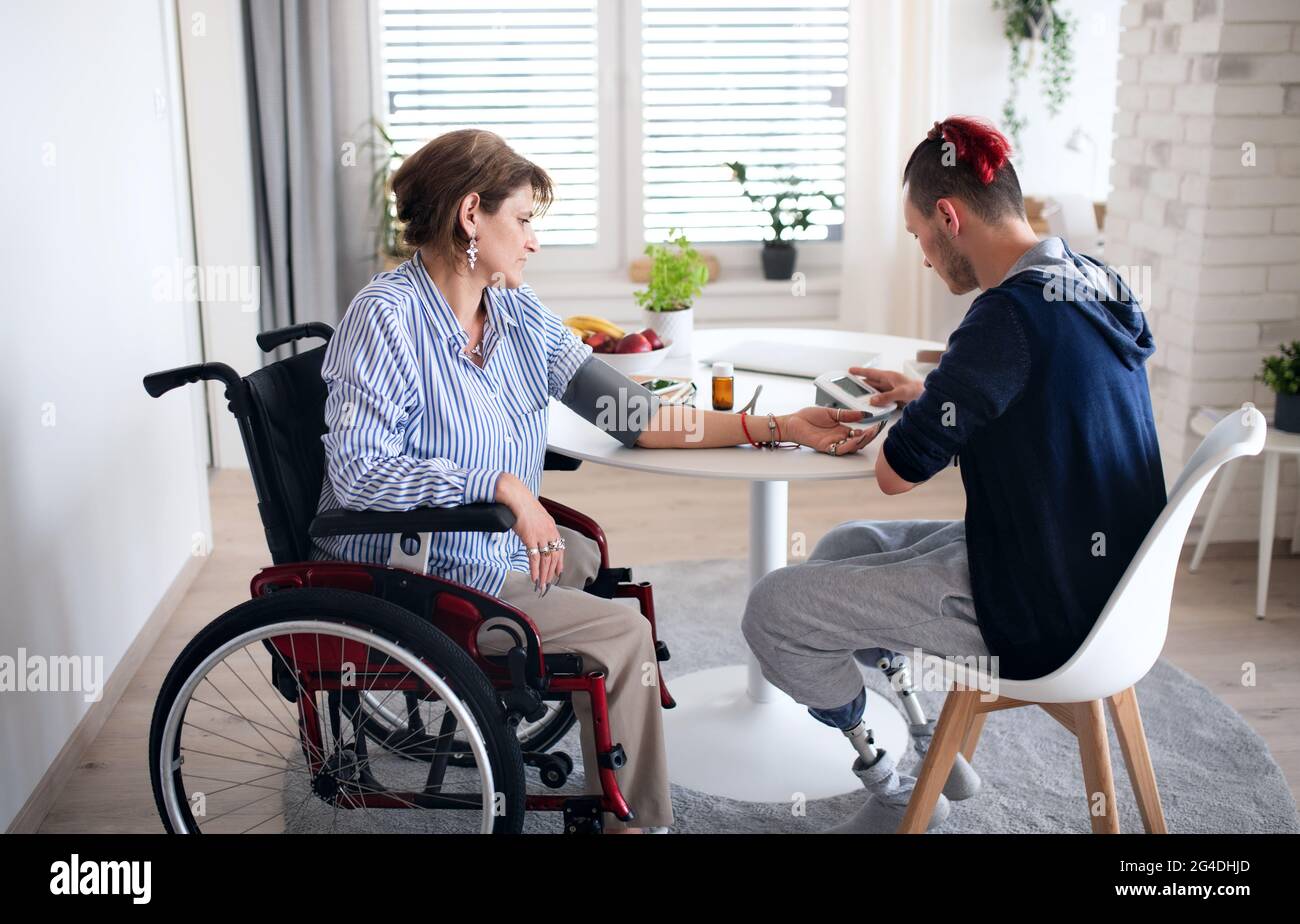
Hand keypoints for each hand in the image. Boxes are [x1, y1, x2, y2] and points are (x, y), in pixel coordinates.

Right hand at [496, 474, 564, 592]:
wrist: (515, 496)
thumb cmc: (521, 504)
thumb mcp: (535, 516)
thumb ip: (538, 526)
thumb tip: (534, 534)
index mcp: (551, 526)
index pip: (560, 548)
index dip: (559, 562)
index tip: (558, 572)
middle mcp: (549, 532)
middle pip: (554, 557)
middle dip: (551, 573)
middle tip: (548, 584)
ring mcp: (540, 535)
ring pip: (546, 560)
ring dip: (543, 574)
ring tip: (541, 585)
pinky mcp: (530, 538)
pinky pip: (534, 558)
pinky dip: (534, 569)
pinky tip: (534, 577)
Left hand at [782, 407, 884, 455]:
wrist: (793, 421)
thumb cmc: (807, 417)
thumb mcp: (832, 412)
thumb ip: (848, 414)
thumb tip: (864, 413)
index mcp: (841, 430)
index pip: (859, 434)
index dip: (869, 431)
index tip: (878, 425)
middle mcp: (838, 438)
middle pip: (858, 442)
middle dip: (869, 437)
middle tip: (877, 430)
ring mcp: (832, 443)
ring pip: (851, 447)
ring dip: (861, 442)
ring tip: (869, 434)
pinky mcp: (825, 447)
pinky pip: (839, 450)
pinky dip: (849, 446)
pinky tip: (855, 440)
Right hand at [851, 367, 923, 405]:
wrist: (930, 397)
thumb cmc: (919, 390)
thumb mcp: (902, 392)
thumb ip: (887, 396)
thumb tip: (873, 400)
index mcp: (890, 376)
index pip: (871, 373)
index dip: (860, 371)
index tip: (850, 370)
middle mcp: (889, 382)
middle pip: (871, 382)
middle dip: (860, 383)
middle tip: (849, 384)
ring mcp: (891, 390)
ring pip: (875, 391)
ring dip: (867, 393)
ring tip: (857, 396)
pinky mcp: (893, 398)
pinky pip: (880, 398)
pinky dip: (875, 401)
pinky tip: (871, 405)